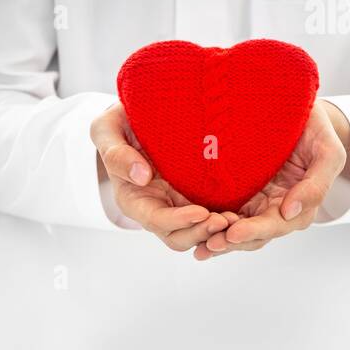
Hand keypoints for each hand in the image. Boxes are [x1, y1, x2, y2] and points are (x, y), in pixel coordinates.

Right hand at [91, 105, 231, 257]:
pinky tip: (242, 214)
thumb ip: (116, 153)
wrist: (142, 112)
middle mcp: (156, 208)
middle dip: (201, 233)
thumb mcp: (107, 129)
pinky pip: (212, 218)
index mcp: (133, 199)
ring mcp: (178, 205)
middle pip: (178, 237)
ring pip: (197, 234)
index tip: (201, 211)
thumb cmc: (121, 121)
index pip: (154, 220)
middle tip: (226, 221)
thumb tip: (141, 177)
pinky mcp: (198, 197)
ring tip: (236, 220)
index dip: (178, 221)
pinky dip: (225, 223)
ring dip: (216, 233)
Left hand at [203, 99, 348, 255]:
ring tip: (200, 245)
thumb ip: (316, 184)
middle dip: (232, 241)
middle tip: (211, 244)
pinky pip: (218, 211)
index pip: (276, 225)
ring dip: (218, 238)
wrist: (291, 105)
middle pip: (253, 234)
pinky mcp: (232, 191)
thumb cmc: (314, 127)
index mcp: (298, 203)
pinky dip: (207, 223)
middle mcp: (273, 207)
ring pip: (234, 228)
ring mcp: (252, 201)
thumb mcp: (327, 152)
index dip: (256, 231)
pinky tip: (190, 229)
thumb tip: (290, 212)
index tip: (234, 233)